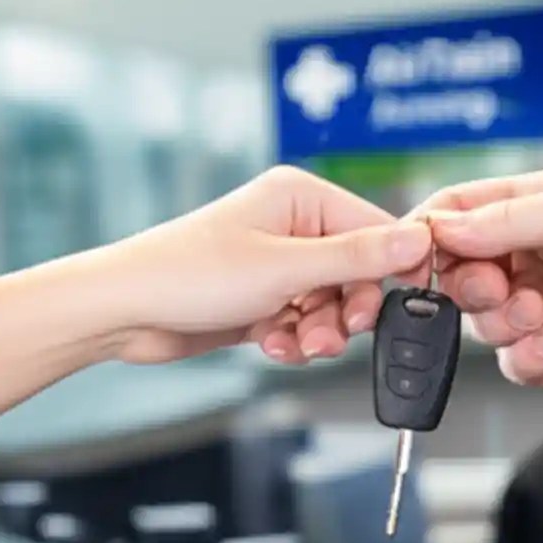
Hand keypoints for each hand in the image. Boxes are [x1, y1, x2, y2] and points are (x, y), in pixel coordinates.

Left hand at [103, 166, 431, 363]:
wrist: (124, 312)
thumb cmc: (189, 275)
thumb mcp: (285, 269)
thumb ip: (356, 257)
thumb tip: (418, 238)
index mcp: (300, 197)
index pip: (375, 229)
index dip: (389, 271)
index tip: (396, 305)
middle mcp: (291, 225)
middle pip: (356, 273)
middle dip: (346, 311)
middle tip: (332, 333)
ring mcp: (275, 263)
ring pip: (330, 304)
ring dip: (320, 332)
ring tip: (296, 345)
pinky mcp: (261, 297)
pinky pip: (302, 321)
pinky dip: (294, 339)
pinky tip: (272, 345)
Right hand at [420, 167, 542, 394]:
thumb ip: (509, 220)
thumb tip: (439, 228)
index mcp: (542, 204)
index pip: (461, 212)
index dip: (431, 231)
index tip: (413, 254)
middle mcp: (539, 255)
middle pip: (461, 271)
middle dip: (468, 284)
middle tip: (496, 288)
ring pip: (482, 322)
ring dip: (504, 321)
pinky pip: (514, 362)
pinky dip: (527, 356)